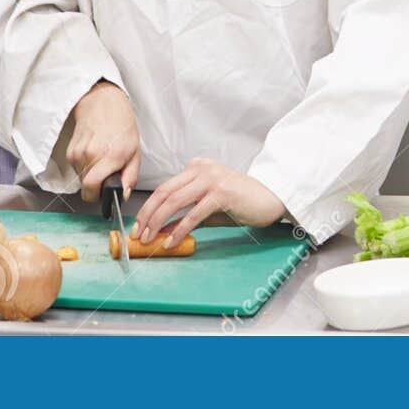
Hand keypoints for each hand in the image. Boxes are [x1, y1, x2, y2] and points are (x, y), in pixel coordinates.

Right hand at [67, 80, 139, 202]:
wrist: (102, 104)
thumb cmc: (122, 126)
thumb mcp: (135, 152)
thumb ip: (130, 177)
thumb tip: (122, 196)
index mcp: (110, 156)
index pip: (91, 188)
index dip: (97, 196)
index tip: (103, 194)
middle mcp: (91, 155)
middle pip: (86, 188)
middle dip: (95, 187)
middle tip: (106, 175)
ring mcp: (78, 153)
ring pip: (81, 179)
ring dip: (90, 176)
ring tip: (101, 159)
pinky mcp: (70, 152)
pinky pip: (76, 169)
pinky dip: (84, 167)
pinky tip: (93, 154)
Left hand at [131, 159, 286, 248]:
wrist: (270, 199)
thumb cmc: (240, 203)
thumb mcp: (207, 210)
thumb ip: (185, 218)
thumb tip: (162, 232)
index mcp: (196, 167)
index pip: (164, 188)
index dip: (148, 208)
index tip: (139, 226)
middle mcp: (201, 169)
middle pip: (164, 192)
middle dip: (147, 216)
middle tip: (138, 235)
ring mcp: (212, 179)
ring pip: (175, 201)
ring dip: (158, 222)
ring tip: (150, 239)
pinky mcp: (221, 193)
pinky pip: (194, 214)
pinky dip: (179, 230)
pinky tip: (171, 241)